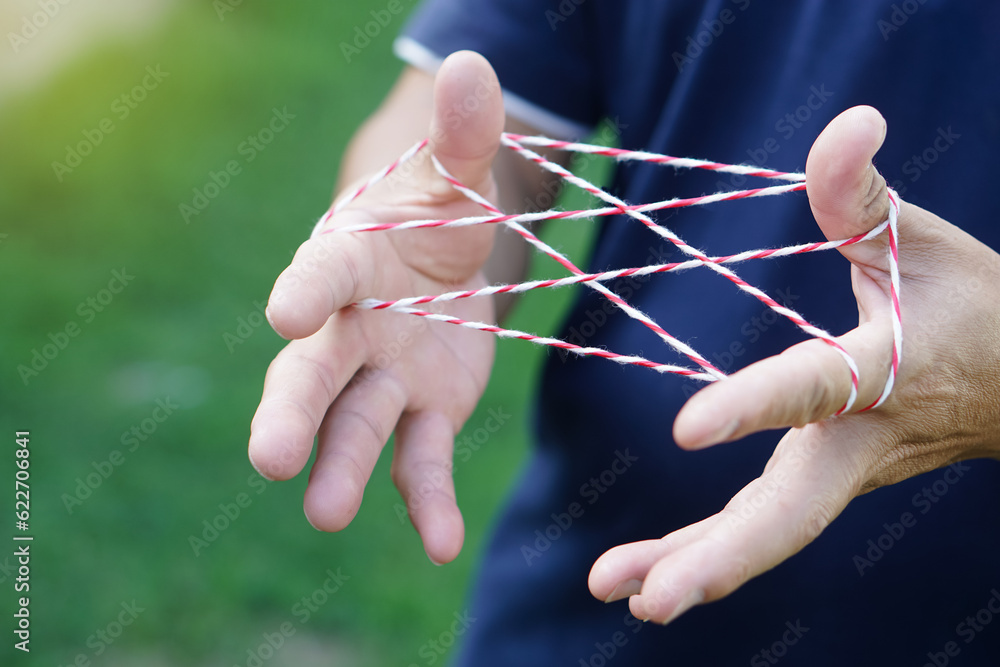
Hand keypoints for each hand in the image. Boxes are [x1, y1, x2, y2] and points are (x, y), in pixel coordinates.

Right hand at [248, 52, 504, 564]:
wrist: (442, 261)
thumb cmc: (432, 213)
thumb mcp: (454, 175)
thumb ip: (463, 137)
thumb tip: (478, 68)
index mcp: (348, 262)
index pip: (320, 275)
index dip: (305, 290)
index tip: (287, 312)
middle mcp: (349, 331)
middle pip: (313, 375)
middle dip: (293, 412)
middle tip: (269, 459)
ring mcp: (384, 378)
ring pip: (356, 428)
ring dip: (342, 470)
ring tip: (326, 512)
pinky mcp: (424, 412)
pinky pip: (421, 461)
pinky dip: (426, 502)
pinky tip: (439, 544)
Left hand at [589, 106, 999, 622]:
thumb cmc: (966, 304)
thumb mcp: (919, 241)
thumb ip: (864, 192)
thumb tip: (849, 118)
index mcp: (881, 370)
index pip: (812, 386)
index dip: (756, 404)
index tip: (688, 427)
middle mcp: (856, 438)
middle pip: (790, 510)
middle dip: (720, 556)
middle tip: (648, 598)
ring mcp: (839, 473)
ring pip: (767, 534)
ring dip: (691, 567)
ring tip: (619, 592)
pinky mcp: (822, 482)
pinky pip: (758, 526)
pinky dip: (702, 553)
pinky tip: (641, 580)